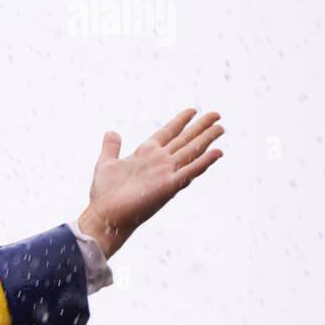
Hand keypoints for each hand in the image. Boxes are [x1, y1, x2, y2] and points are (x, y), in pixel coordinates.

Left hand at [77, 108, 224, 258]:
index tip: (192, 110)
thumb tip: (112, 132)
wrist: (105, 214)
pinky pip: (189, 171)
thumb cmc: (104, 193)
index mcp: (146, 153)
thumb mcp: (106, 163)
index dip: (180, 121)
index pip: (167, 133)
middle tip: (217, 114)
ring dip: (206, 140)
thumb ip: (111, 147)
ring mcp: (165, 173)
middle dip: (200, 127)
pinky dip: (203, 162)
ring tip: (220, 128)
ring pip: (190, 152)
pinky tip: (217, 152)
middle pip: (184, 139)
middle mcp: (159, 161)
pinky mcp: (168, 186)